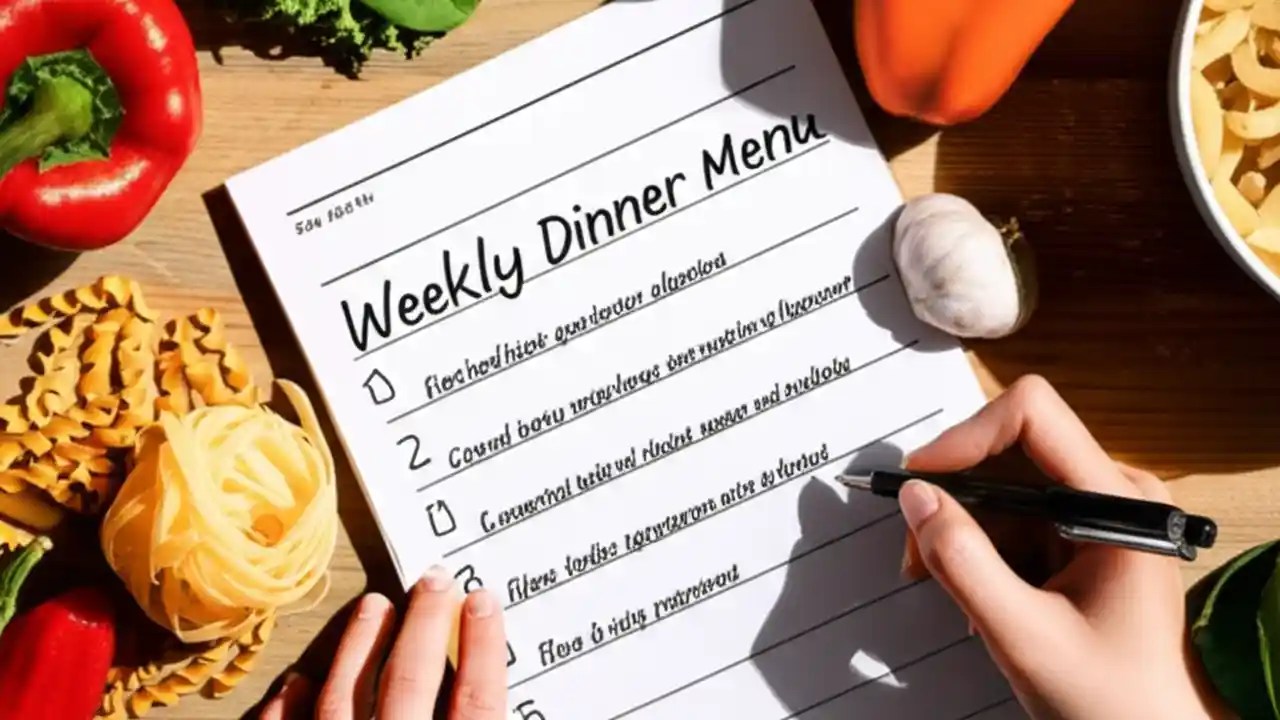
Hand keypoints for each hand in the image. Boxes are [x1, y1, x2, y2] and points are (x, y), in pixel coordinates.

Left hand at [261, 567, 507, 719]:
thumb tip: (489, 701)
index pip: (477, 702)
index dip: (484, 648)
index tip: (483, 601)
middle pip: (410, 684)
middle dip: (423, 624)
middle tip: (433, 580)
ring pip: (342, 700)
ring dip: (358, 647)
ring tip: (372, 605)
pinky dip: (287, 710)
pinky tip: (293, 684)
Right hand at [898, 375, 1227, 719]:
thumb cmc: (1110, 700)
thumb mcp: (1024, 636)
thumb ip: (964, 564)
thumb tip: (916, 498)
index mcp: (1121, 505)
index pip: (1034, 416)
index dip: (967, 435)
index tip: (921, 478)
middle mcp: (1114, 494)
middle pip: (1009, 446)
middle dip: (953, 490)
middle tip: (917, 544)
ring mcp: (1097, 512)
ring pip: (1002, 480)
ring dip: (959, 522)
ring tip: (939, 576)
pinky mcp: (1078, 533)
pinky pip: (1011, 512)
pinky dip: (978, 543)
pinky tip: (974, 590)